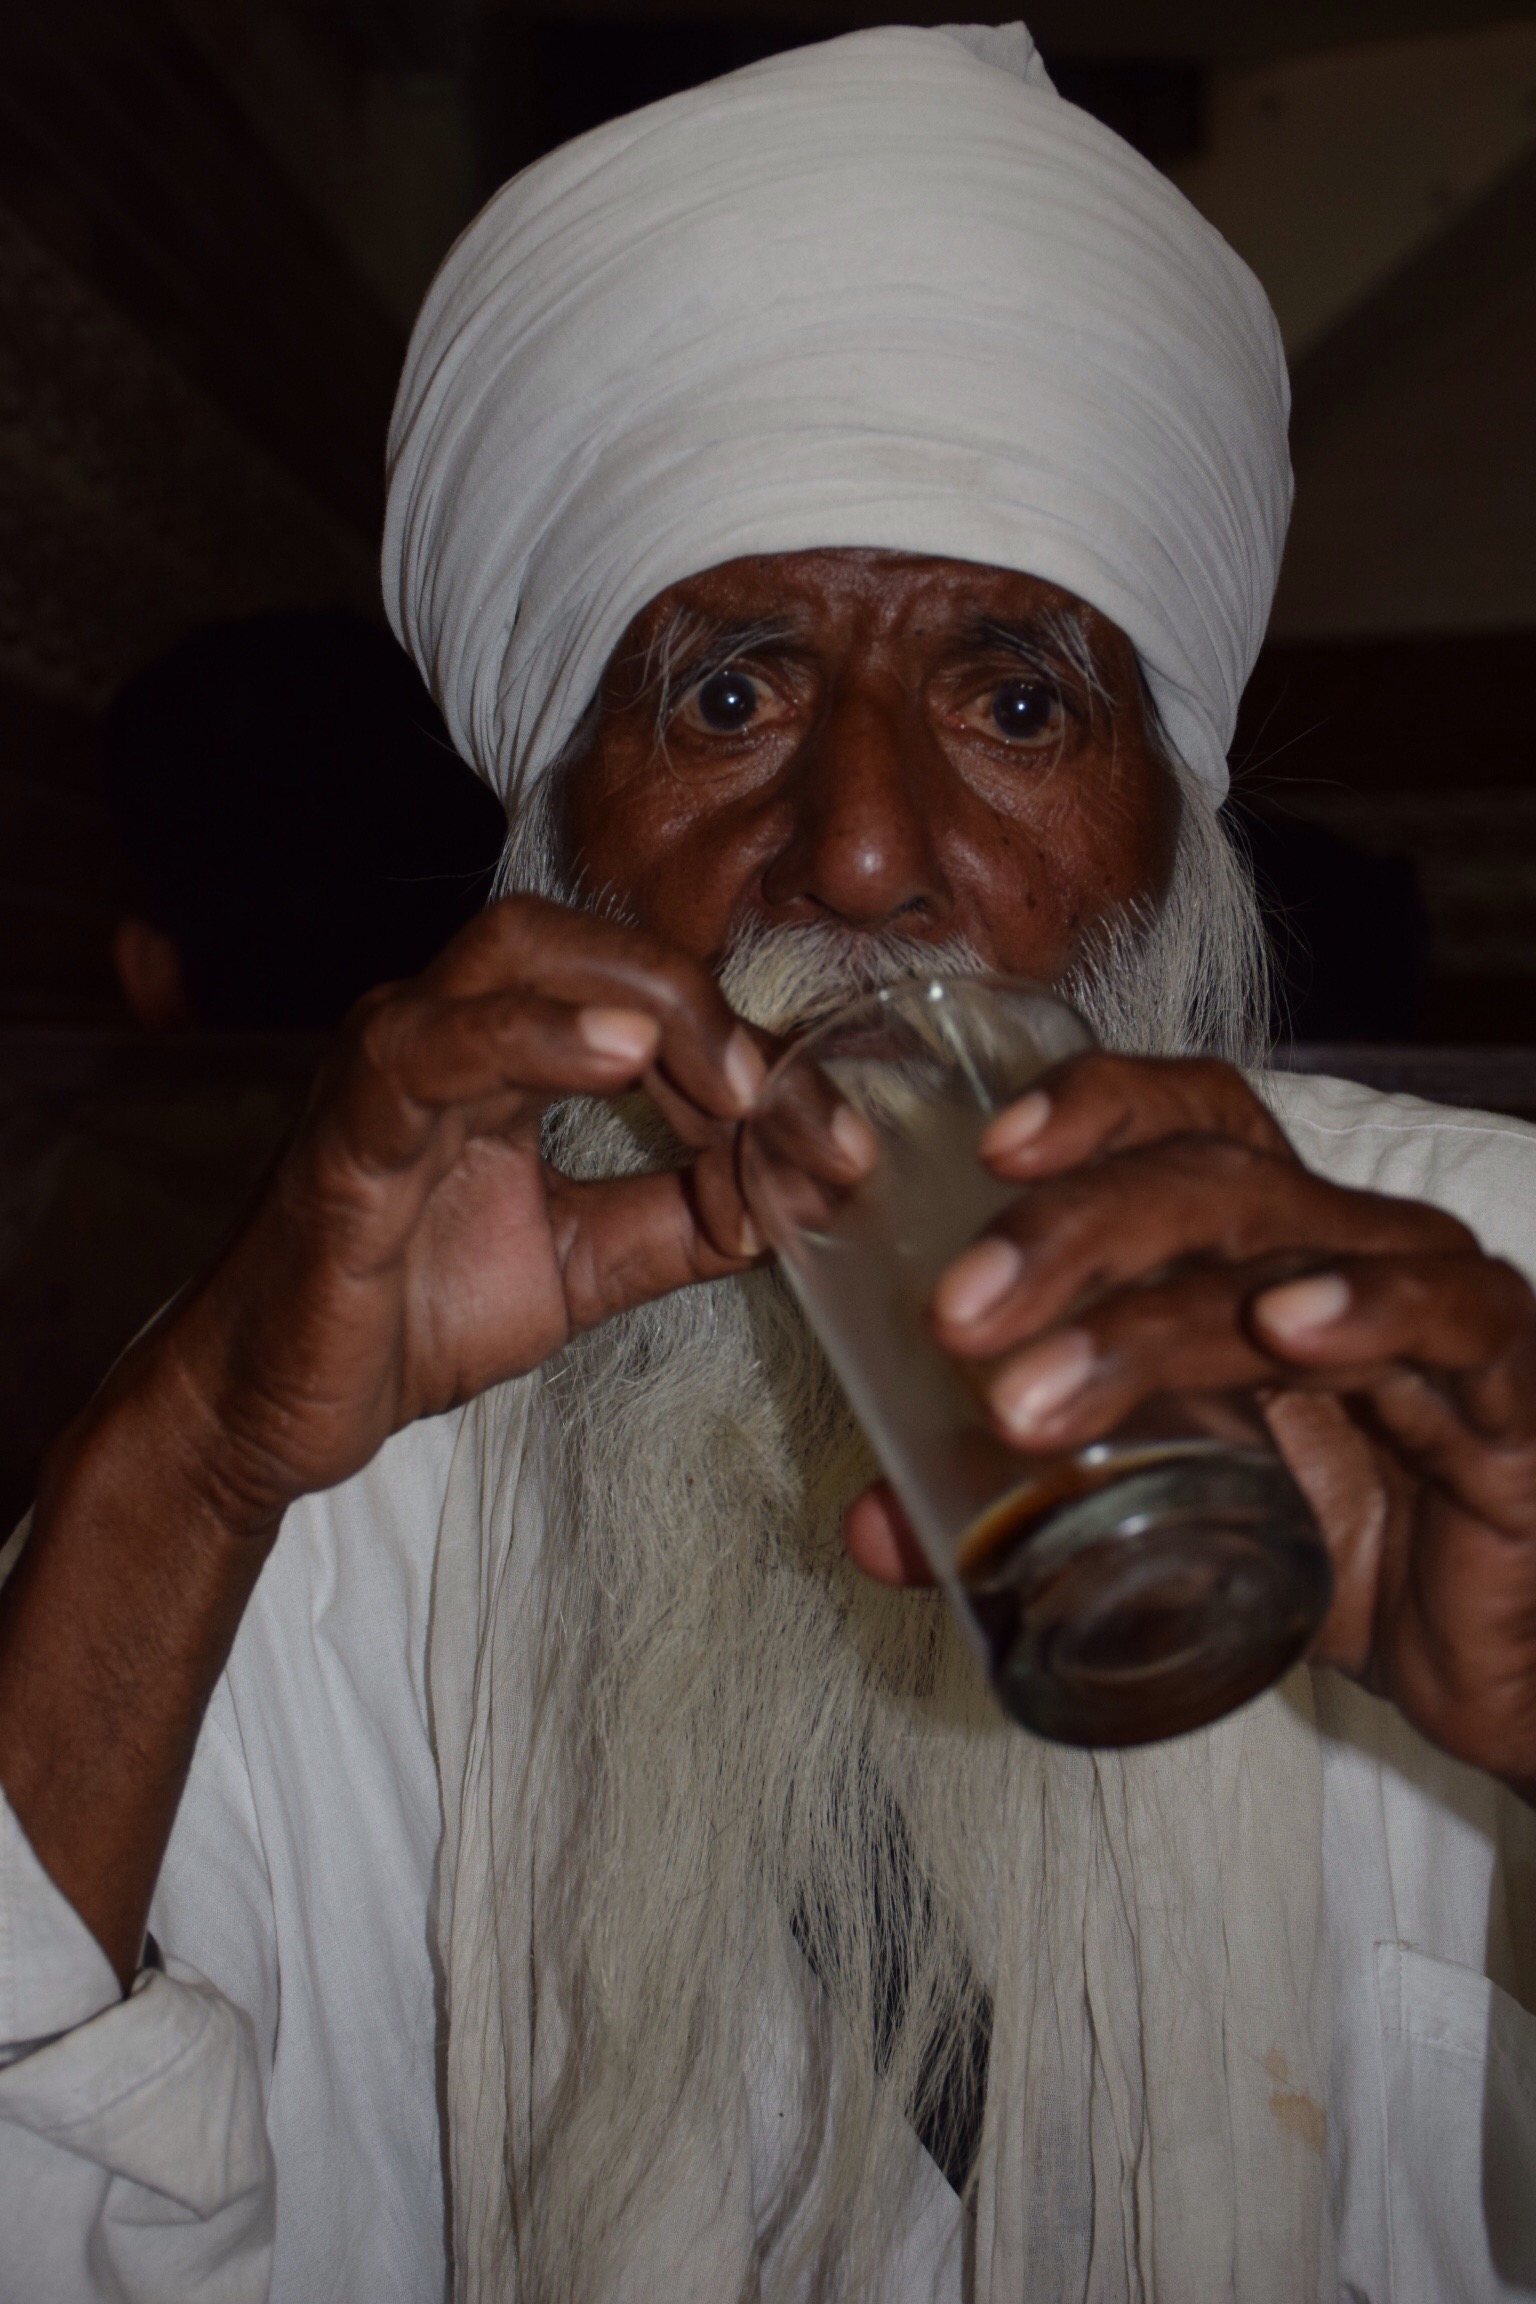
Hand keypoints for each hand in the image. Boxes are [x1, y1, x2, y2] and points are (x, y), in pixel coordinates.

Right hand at [149, 894, 768, 1531]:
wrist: (279, 1405)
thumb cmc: (413, 1313)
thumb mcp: (588, 1262)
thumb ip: (691, 1218)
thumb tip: (808, 1186)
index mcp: (499, 1047)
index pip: (632, 991)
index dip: (741, 1042)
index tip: (829, 1129)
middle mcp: (443, 1026)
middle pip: (582, 939)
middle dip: (697, 998)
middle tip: (779, 1093)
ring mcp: (389, 1063)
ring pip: (513, 957)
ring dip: (641, 1000)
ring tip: (733, 1078)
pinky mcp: (349, 1128)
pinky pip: (433, 1049)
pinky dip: (534, 1036)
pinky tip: (621, 1056)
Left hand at [844, 1052, 1535, 1797]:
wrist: (1509, 1662)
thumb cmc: (1344, 1552)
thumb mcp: (1172, 1524)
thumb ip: (1025, 1511)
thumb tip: (872, 1530)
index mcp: (1264, 1247)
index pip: (1183, 1123)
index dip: (1093, 1108)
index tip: (986, 1151)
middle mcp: (1345, 1245)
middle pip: (1207, 1176)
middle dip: (1068, 1232)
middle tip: (957, 1316)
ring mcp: (1436, 1304)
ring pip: (1290, 1252)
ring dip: (1149, 1319)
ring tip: (1033, 1398)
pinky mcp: (1512, 1381)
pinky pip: (1447, 1320)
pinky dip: (1365, 1313)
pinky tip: (1283, 1331)